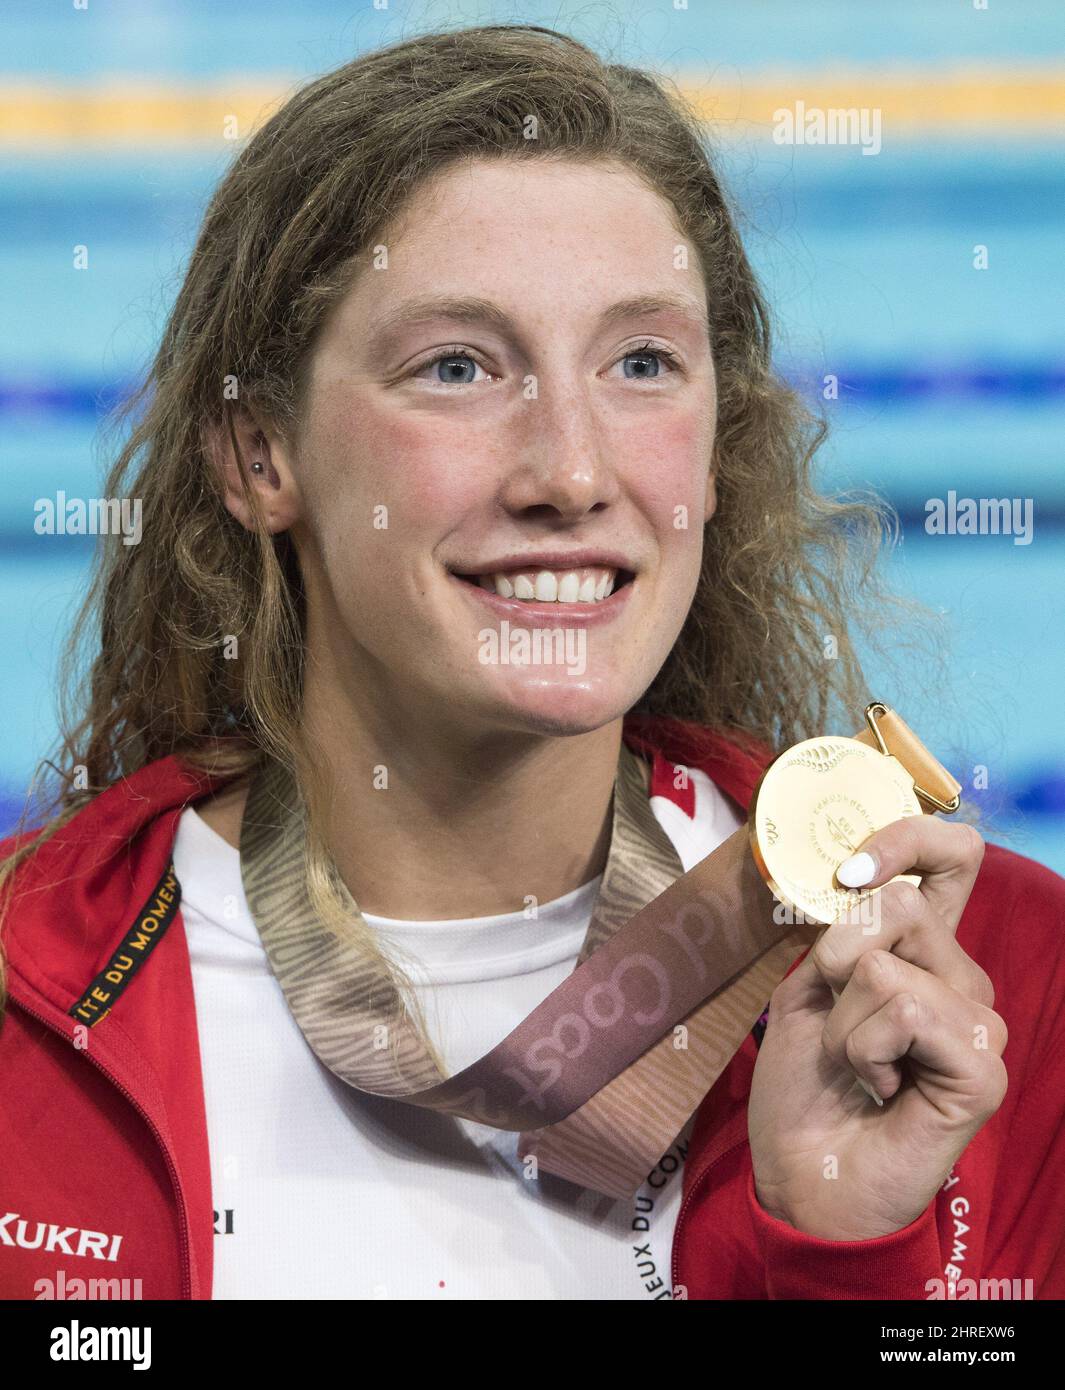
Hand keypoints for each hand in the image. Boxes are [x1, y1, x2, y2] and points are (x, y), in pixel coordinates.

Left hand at [747, 816, 1007, 1239]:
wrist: (801, 1171)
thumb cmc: (805, 1084)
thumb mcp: (809, 985)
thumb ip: (845, 928)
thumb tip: (866, 881)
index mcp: (923, 951)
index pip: (953, 857)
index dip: (908, 838)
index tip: (851, 870)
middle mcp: (960, 978)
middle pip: (899, 903)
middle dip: (834, 959)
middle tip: (835, 1022)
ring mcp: (978, 1021)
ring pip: (887, 963)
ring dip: (843, 1019)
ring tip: (857, 1067)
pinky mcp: (983, 1066)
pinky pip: (905, 1009)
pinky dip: (864, 1048)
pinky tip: (880, 1090)